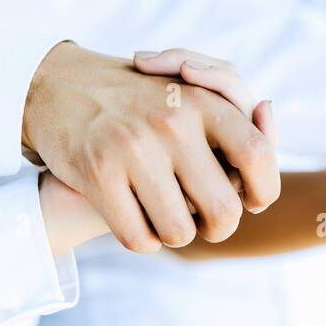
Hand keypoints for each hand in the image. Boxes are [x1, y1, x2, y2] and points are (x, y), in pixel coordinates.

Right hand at [22, 42, 278, 252]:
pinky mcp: (98, 172)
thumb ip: (234, 112)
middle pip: (224, 211)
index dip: (264, 190)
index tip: (250, 200)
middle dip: (219, 228)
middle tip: (205, 220)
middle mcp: (173, 122)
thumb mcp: (188, 89)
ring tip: (165, 215)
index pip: (259, 155)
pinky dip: (142, 239)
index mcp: (203, 100)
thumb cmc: (138, 95)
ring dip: (175, 234)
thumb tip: (267, 111)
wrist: (57, 85)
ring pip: (179, 232)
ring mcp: (134, 148)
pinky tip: (136, 220)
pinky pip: (138, 238)